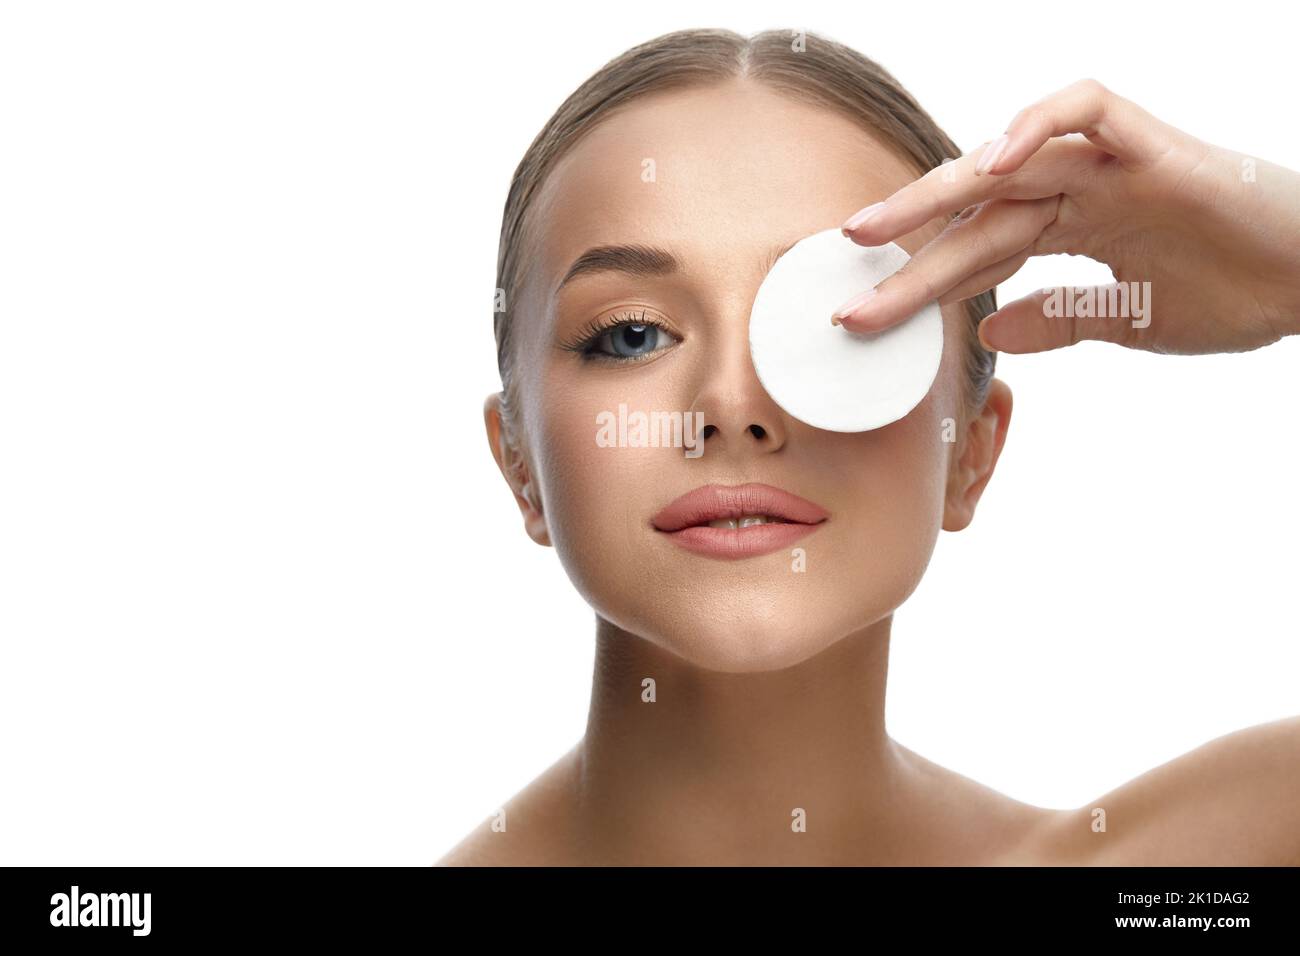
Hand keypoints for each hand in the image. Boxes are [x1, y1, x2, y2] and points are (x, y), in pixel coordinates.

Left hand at [833, 79, 1299, 354]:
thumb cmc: (1234, 291)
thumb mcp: (1127, 319)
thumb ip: (1060, 319)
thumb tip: (992, 328)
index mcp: (1070, 229)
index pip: (976, 250)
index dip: (920, 280)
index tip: (864, 313)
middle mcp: (1079, 189)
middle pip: (972, 207)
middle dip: (904, 239)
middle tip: (838, 267)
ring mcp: (1111, 163)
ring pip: (1006, 160)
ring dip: (936, 191)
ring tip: (875, 229)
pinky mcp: (1151, 143)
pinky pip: (1085, 109)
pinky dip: (1035, 126)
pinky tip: (987, 166)